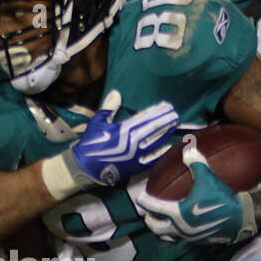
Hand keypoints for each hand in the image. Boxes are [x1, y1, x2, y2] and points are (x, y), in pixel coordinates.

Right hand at [42, 90, 179, 199]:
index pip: (145, 118)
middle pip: (153, 129)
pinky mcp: (135, 167)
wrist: (85, 167)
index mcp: (123, 130)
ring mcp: (135, 156)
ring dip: (166, 133)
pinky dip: (161, 152)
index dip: (157, 111)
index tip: (167, 106)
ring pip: (155, 142)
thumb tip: (117, 93)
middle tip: (175, 114)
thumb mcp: (98, 122)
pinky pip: (152, 159)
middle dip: (165, 121)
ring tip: (174, 125)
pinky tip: (169, 146)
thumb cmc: (91, 142)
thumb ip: (109, 107)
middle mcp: (132, 142)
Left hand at [132, 147, 260, 244]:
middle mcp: (180, 228)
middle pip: (156, 228)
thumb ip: (196, 163)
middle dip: (150, 221)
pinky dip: (177, 231)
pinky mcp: (199, 241)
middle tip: (147, 214)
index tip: (140, 198)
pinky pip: (182, 237)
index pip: (153, 208)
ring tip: (163, 222)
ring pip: (169, 236)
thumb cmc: (221, 198)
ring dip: (163, 229)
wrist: (241, 218)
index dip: (145, 202)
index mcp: (177, 213)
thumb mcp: (208, 177)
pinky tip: (182, 224)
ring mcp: (189, 236)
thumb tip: (189, 148)